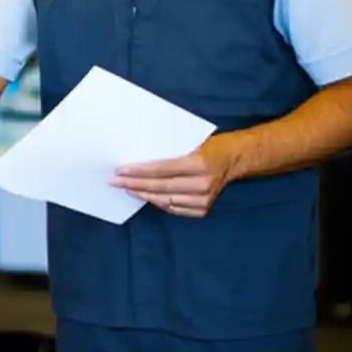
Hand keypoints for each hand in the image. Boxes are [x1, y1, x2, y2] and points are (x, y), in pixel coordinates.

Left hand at [111, 134, 239, 217]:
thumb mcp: (191, 141)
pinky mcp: (204, 209)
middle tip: (115, 181)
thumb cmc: (210, 145)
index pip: (162, 169)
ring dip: (143, 195)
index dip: (139, 171)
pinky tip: (145, 196)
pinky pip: (174, 209)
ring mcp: (204, 199)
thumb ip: (169, 151)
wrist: (236, 159)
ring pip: (165, 201)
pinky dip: (158, 203)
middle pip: (160, 187)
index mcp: (199, 164)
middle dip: (134, 184)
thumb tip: (138, 156)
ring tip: (126, 188)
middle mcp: (202, 184)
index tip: (120, 170)